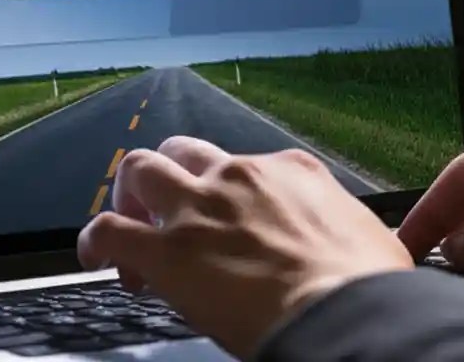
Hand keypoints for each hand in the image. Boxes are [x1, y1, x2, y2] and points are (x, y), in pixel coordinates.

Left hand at [77, 137, 411, 357]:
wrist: (346, 313)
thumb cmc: (364, 287)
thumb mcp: (369, 240)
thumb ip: (343, 233)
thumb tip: (358, 250)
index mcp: (292, 172)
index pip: (248, 165)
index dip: (228, 195)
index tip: (227, 226)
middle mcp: (241, 176)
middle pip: (184, 150)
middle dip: (170, 177)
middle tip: (168, 215)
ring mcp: (201, 208)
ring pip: (141, 168)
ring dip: (129, 194)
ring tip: (131, 225)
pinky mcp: (168, 251)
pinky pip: (109, 229)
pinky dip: (95, 238)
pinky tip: (95, 255)